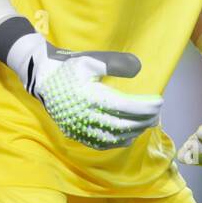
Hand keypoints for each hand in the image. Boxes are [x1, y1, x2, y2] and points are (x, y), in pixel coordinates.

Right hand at [9, 33, 162, 149]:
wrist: (42, 78)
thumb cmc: (68, 66)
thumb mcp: (91, 59)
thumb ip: (115, 63)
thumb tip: (138, 68)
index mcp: (89, 97)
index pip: (125, 107)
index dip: (145, 107)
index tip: (159, 102)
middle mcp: (85, 116)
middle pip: (122, 124)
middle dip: (144, 121)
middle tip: (157, 114)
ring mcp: (79, 127)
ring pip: (113, 137)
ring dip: (133, 131)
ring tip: (148, 123)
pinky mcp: (75, 133)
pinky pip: (100, 143)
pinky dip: (118, 141)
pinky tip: (130, 135)